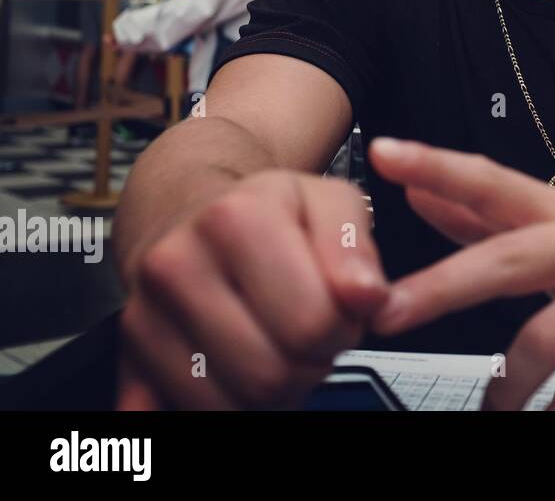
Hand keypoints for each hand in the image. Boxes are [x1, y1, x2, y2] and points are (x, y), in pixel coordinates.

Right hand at [116, 171, 389, 409]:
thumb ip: (357, 247)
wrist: (191, 210)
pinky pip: (187, 414)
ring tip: (280, 344)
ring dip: (274, 388)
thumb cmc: (268, 211)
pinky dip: (229, 403)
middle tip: (313, 333)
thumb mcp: (331, 201)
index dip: (343, 328)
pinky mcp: (128, 356)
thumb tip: (366, 295)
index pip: (313, 322)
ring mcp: (145, 315)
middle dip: (310, 362)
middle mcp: (177, 265)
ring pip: (234, 403)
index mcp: (234, 220)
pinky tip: (241, 367)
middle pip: (272, 372)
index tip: (340, 311)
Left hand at [367, 139, 554, 409]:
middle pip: (510, 256)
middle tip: (388, 312)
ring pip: (549, 333)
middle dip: (442, 286)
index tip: (385, 155)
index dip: (439, 165)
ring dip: (508, 382)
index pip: (496, 181)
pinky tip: (546, 419)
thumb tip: (420, 194)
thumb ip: (491, 220)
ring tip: (493, 408)